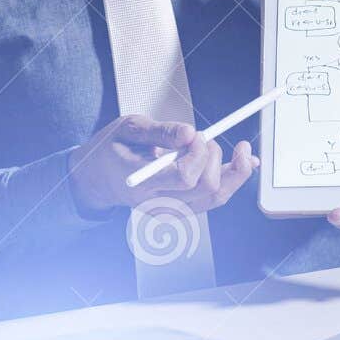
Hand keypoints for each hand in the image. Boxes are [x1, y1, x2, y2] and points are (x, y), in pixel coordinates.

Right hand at [68, 114, 256, 215]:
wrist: (98, 178)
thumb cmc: (111, 150)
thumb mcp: (128, 128)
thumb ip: (161, 131)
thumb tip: (189, 133)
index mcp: (140, 182)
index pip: (184, 177)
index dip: (199, 154)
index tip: (197, 135)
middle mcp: (156, 203)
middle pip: (206, 189)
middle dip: (215, 158)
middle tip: (206, 138)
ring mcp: (170, 211)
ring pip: (216, 198)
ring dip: (233, 171)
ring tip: (238, 149)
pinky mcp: (180, 211)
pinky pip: (213, 199)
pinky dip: (231, 180)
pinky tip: (240, 162)